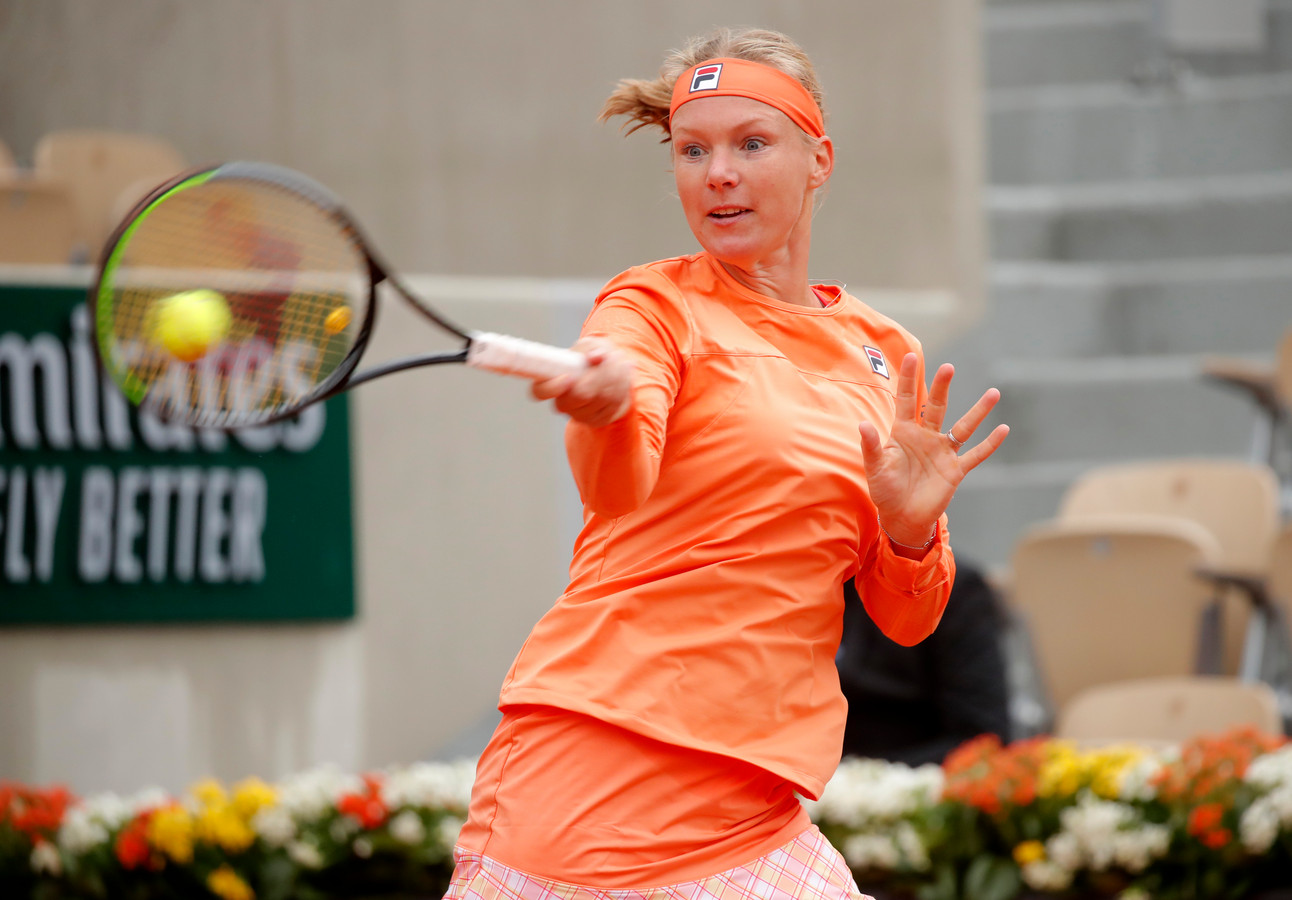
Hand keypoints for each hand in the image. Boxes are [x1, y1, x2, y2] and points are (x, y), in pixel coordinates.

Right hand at [530, 337, 633, 426]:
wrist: (613, 373)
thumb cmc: (596, 356)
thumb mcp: (592, 344)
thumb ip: (592, 347)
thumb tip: (595, 357)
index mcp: (550, 382)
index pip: (540, 392)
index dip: (554, 387)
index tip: (570, 377)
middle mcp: (563, 402)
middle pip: (576, 398)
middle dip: (595, 378)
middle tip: (604, 363)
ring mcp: (579, 414)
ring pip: (598, 400)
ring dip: (612, 379)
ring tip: (617, 364)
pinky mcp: (597, 420)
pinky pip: (611, 407)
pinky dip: (620, 389)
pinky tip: (621, 379)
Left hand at [857, 352, 1008, 550]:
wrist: (901, 517)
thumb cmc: (885, 490)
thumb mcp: (875, 468)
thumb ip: (871, 446)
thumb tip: (862, 424)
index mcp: (904, 433)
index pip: (907, 401)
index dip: (909, 379)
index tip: (912, 356)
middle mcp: (926, 437)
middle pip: (937, 407)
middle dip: (942, 388)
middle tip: (949, 367)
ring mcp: (943, 452)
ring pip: (963, 427)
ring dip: (978, 411)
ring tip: (993, 393)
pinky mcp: (955, 470)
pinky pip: (976, 454)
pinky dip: (990, 444)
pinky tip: (1003, 429)